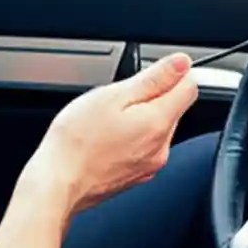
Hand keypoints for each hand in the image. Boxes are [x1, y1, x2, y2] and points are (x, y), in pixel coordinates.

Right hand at [22, 53, 198, 215]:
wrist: (57, 184)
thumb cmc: (77, 141)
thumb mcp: (112, 96)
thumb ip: (153, 78)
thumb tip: (182, 63)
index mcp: (158, 123)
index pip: (190, 88)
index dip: (173, 74)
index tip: (150, 74)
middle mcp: (161, 147)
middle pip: (173, 108)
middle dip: (151, 98)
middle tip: (117, 101)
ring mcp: (150, 164)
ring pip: (157, 128)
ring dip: (139, 118)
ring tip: (107, 121)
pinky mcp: (137, 176)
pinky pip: (144, 147)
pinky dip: (131, 138)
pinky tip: (106, 138)